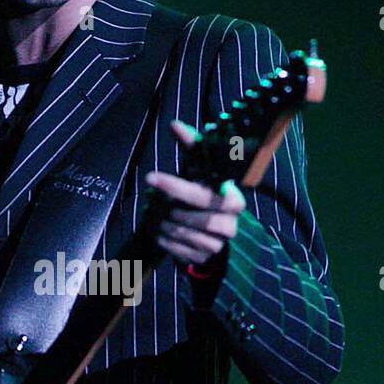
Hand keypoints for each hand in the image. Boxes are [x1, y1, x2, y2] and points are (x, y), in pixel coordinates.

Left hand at [145, 120, 246, 267]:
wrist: (210, 228)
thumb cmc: (203, 191)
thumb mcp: (199, 169)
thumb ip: (191, 147)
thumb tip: (174, 124)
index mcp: (233, 199)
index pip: (203, 194)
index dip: (176, 186)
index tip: (150, 178)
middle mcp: (231, 223)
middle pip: (196, 218)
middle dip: (170, 210)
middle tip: (154, 204)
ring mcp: (220, 244)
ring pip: (188, 236)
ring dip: (166, 226)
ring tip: (155, 218)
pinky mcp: (207, 259)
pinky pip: (183, 253)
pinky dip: (166, 242)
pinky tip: (159, 233)